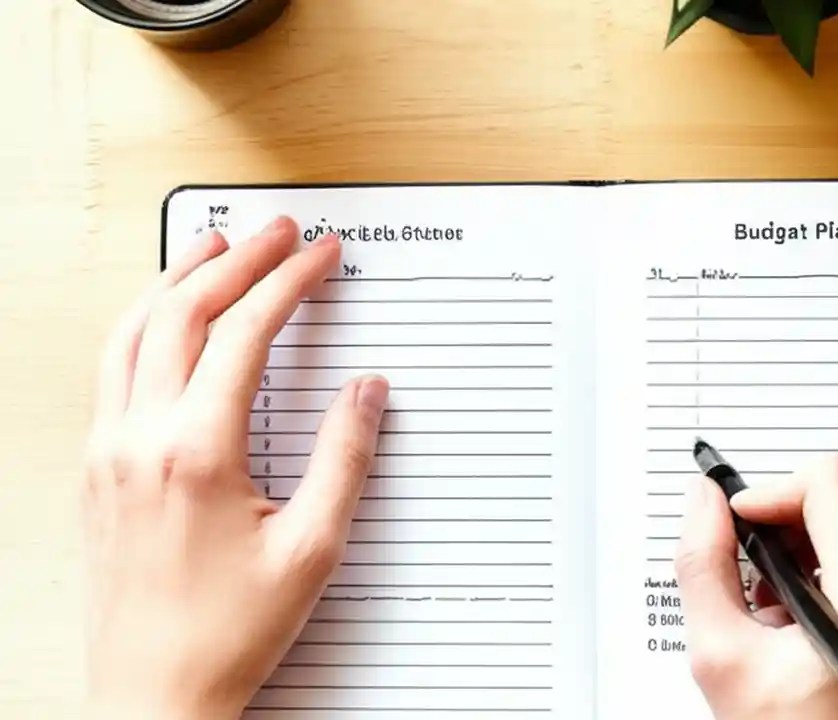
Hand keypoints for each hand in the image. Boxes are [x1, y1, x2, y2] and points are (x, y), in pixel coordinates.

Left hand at [82, 218, 387, 719]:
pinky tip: (164, 319)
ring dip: (174, 279)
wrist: (154, 695)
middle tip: (275, 233)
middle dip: (234, 260)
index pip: (244, 333)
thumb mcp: (311, 550)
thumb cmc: (226, 634)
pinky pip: (112, 369)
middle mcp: (138, 441)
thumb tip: (366, 391)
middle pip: (181, 313)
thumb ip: (344, 458)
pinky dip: (143, 323)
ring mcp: (107, 453)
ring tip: (211, 247)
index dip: (288, 282)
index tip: (317, 254)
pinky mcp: (95, 471)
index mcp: (195, 453)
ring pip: (131, 332)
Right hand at [675, 454, 837, 719]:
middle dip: (794, 511)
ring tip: (778, 600)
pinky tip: (807, 614)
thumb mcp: (723, 657)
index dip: (773, 489)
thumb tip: (704, 504)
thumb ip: (704, 564)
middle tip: (757, 558)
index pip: (833, 481)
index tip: (742, 520)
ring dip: (816, 539)